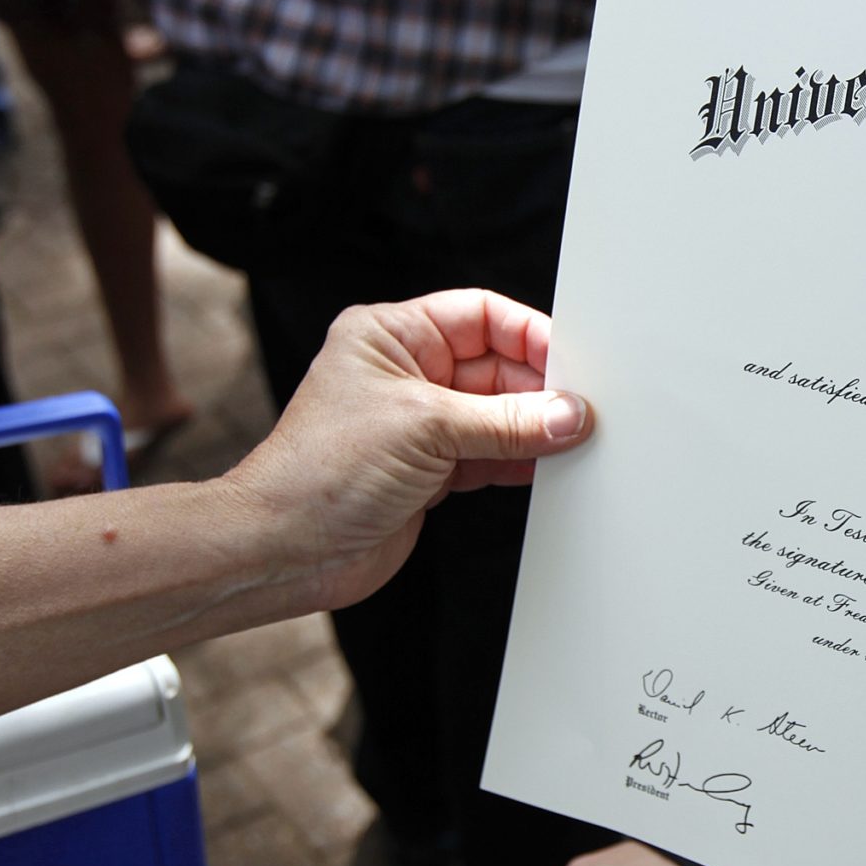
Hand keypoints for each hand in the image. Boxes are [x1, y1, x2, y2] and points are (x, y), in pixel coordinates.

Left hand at [223, 290, 592, 611]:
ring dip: (533, 430)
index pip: (481, 316)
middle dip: (539, 390)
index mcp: (390, 335)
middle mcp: (406, 374)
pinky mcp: (430, 471)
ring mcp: (419, 425)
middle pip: (496, 367)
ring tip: (570, 443)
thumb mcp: (425, 428)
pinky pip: (491, 455)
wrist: (284, 549)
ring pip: (498, 415)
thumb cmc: (319, 471)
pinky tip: (546, 468)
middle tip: (581, 411)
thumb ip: (505, 421)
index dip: (530, 335)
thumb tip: (567, 413)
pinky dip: (520, 462)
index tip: (572, 363)